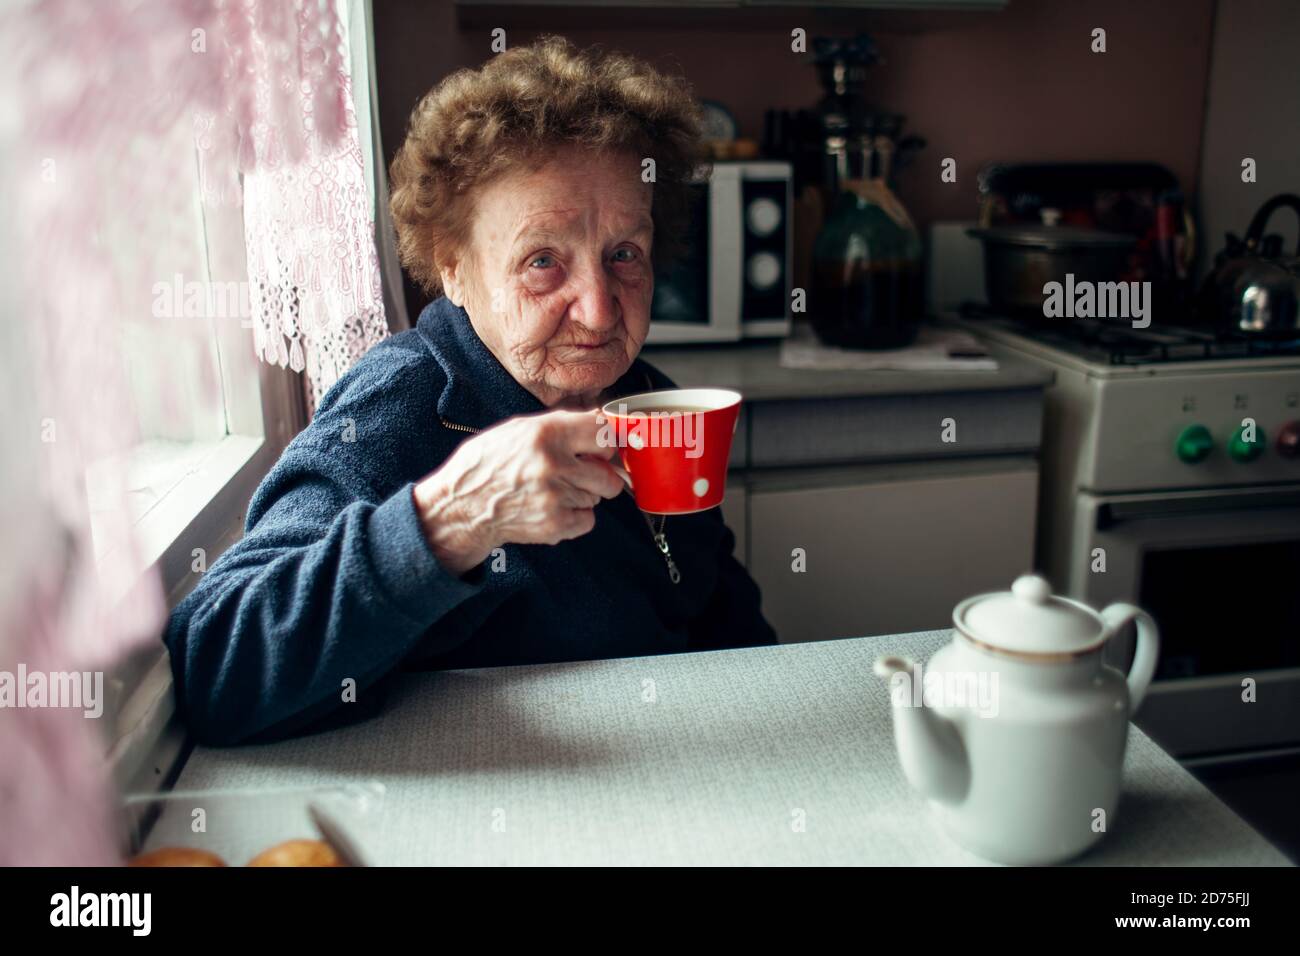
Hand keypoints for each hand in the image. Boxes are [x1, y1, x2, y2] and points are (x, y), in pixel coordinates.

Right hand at [412, 408, 625, 575]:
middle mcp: (553, 464)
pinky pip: (588, 520)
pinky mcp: (554, 524)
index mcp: (546, 434)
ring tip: (554, 489)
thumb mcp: (518, 429)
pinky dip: (576, 516)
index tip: (602, 446)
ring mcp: (555, 497)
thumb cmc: (487, 465)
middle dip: (600, 473)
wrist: (461, 506)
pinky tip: (553, 507)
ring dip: (583, 494)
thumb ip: (561, 425)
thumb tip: (599, 420)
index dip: (605, 441)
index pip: (604, 432)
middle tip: (583, 472)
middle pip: (609, 472)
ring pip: (598, 496)